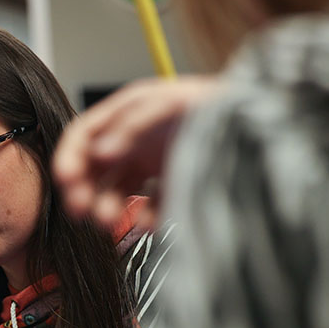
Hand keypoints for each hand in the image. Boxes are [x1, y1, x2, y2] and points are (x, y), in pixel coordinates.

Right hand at [53, 75, 219, 227]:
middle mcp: (135, 141)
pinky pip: (146, 210)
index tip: (65, 182)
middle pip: (93, 170)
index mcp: (126, 115)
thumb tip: (98, 153)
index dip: (69, 158)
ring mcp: (152, 166)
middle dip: (82, 191)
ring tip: (110, 222)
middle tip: (81, 211)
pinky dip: (142, 220)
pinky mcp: (171, 188)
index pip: (83, 136)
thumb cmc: (216, 106)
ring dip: (105, 209)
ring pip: (114, 193)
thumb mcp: (168, 104)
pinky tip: (148, 222)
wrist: (262, 125)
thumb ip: (130, 125)